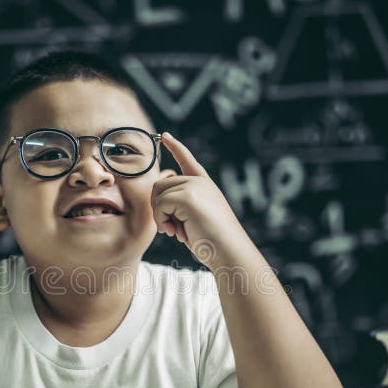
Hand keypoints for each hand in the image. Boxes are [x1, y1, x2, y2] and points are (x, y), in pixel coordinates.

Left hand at [153, 132, 251, 269]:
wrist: (230, 252)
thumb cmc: (213, 242)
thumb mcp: (196, 218)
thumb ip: (181, 204)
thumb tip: (157, 200)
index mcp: (204, 185)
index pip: (187, 160)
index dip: (175, 147)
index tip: (165, 135)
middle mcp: (200, 182)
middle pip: (159, 185)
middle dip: (160, 209)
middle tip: (174, 229)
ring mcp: (194, 187)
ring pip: (157, 195)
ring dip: (160, 217)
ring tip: (177, 231)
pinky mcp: (188, 197)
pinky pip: (159, 205)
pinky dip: (162, 221)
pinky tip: (176, 232)